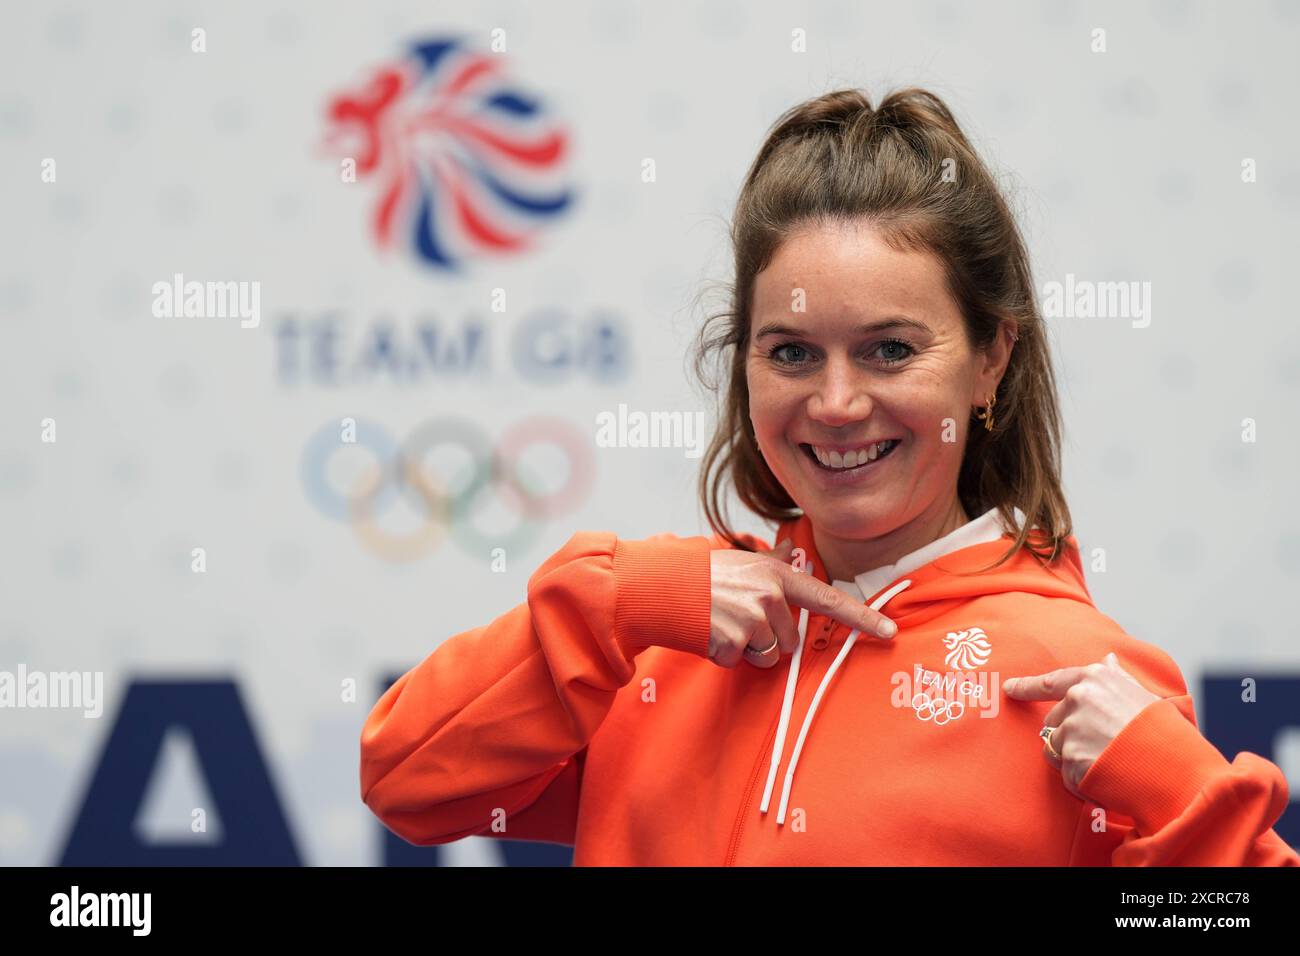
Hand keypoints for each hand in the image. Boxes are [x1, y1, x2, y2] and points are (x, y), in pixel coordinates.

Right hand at [707, 537, 897, 669]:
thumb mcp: (742, 561)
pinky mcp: (732, 642)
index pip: (828, 599)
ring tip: (723, 624)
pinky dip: (724, 654)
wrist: (660, 586)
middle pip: (790, 639)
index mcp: (777, 576)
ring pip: (768, 655)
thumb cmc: (701, 575)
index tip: (889, 632)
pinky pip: (740, 661)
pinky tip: (709, 634)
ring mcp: (751, 619)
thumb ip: (773, 563)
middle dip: (767, 637)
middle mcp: (769, 596)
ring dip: (747, 648)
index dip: (862, 618)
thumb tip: (792, 552)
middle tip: (738, 617)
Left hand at [1002, 652, 1160, 797]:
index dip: (1027, 686)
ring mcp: (1072, 729)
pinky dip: (1082, 783)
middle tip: (1104, 749)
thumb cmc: (1163, 731)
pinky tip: (1107, 780)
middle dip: (1070, 737)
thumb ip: (1118, 678)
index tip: (1009, 688)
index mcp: (1094, 679)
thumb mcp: (1143, 695)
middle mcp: (1078, 700)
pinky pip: (1067, 776)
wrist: (1174, 765)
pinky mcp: (1070, 759)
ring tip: (1109, 764)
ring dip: (1075, 761)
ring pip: (1056, 750)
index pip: (1051, 682)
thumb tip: (1107, 658)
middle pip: (1054, 722)